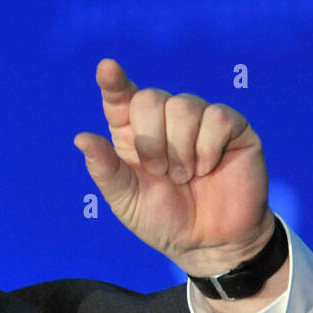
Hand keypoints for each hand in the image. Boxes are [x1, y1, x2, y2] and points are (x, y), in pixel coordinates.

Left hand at [75, 58, 273, 277]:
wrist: (209, 243)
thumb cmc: (164, 221)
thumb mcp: (127, 201)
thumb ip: (105, 170)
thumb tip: (80, 138)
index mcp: (133, 135)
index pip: (120, 98)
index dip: (113, 82)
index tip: (107, 69)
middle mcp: (165, 121)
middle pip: (150, 98)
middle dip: (151, 140)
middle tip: (159, 172)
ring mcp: (199, 121)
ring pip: (183, 105)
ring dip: (180, 149)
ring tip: (185, 177)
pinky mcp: (232, 127)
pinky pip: (218, 118)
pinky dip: (208, 148)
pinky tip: (208, 168)